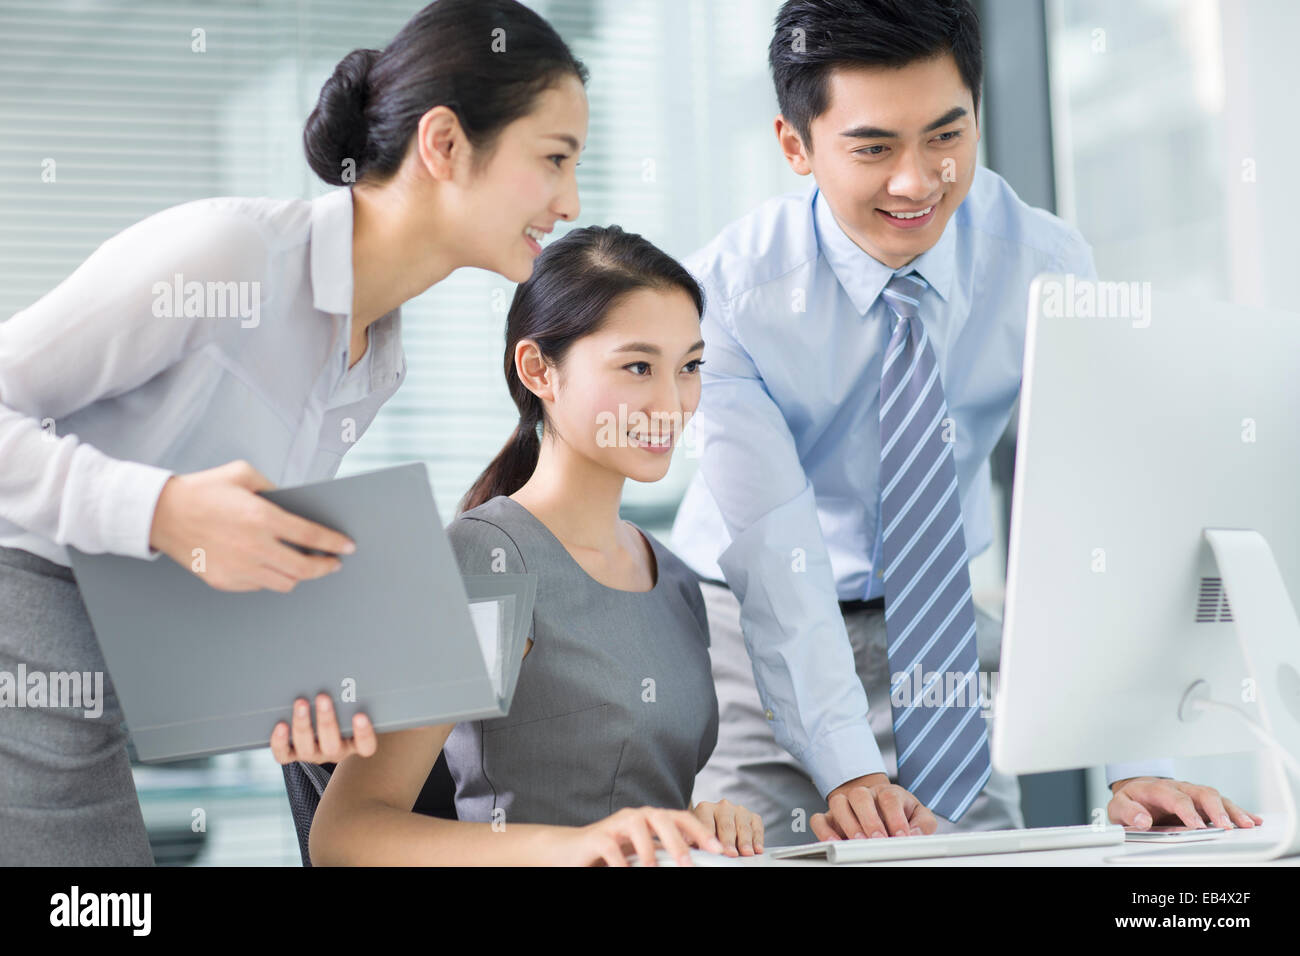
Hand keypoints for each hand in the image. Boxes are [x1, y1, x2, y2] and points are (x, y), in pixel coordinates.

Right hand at [149, 459, 355, 591]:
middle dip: (325, 567)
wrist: (160, 514)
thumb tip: (294, 502)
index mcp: (261, 517)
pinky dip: (272, 578)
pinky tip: (273, 566)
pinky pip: (260, 586)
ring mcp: (238, 568)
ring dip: (300, 576)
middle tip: (333, 563)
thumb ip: (273, 487)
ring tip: (305, 565)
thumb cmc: (203, 491)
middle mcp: (253, 546)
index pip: (311, 536)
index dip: (335, 543)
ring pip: (285, 583)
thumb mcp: (242, 474)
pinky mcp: (224, 581)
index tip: (348, 547)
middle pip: (304, 568)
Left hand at [269, 693, 376, 763]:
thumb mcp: (351, 706)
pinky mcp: (293, 754)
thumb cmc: (342, 710)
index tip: (360, 715)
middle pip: (332, 745)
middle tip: (323, 697)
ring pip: (307, 748)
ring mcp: (313, 754)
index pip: (365, 745)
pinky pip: (284, 754)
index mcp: (355, 743)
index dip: (363, 733)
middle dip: (326, 719)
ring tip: (301, 702)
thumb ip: (352, 695)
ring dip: (303, 724)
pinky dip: (280, 741)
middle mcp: (335, 751)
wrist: (323, 726)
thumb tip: (346, 669)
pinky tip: (280, 724)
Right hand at [552, 806, 724, 866]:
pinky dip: (621, 862)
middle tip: (688, 864)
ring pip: (637, 826)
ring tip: (653, 869)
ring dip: (648, 849)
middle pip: (662, 818)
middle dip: (678, 841)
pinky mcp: (597, 837)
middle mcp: (636, 816)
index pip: (681, 818)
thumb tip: (695, 861)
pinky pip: (612, 847)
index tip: (719, 850)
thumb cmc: (613, 853)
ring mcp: (616, 823)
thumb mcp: (644, 854)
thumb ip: (666, 853)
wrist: (573, 851)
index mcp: (652, 819)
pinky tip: (626, 872)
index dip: (701, 832)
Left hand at [691, 799, 763, 855]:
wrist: (715, 827)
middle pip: (726, 825)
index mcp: (705, 809)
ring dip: (745, 841)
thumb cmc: (703, 834)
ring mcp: (739, 810)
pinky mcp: (752, 817)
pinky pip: (757, 827)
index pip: (706, 823)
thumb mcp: (694, 836)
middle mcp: (723, 807)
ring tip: (746, 852)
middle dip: (729, 840)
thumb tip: (696, 850)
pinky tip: (757, 849)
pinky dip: (757, 839)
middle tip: (731, 853)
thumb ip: (694, 841)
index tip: (712, 848)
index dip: (709, 836)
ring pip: (743, 826)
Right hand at [811, 772, 938, 840]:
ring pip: (838, 803)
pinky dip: (823, 831)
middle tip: (878, 839)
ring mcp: (845, 804)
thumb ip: (922, 824)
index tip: (902, 836)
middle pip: (861, 796)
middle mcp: (864, 795)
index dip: (895, 817)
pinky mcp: (830, 818)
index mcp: (887, 792)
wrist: (879, 806)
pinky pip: (819, 819)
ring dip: (848, 823)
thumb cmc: (900, 813)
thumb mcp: (918, 815)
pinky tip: (834, 843)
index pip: (890, 798)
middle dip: (870, 820)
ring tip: (858, 842)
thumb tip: (915, 835)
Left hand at [1108, 777, 1261, 829]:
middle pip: (1203, 793)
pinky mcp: (1202, 803)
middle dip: (1216, 809)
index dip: (1187, 811)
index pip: (1175, 797)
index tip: (1196, 825)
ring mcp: (1193, 795)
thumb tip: (1142, 820)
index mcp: (1158, 789)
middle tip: (1226, 826)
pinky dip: (1238, 812)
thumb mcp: (1118, 806)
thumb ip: (1129, 812)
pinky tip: (1252, 820)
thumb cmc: (1130, 800)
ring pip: (1217, 798)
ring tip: (1246, 824)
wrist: (1135, 791)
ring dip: (1232, 811)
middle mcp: (1179, 789)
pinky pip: (1223, 804)